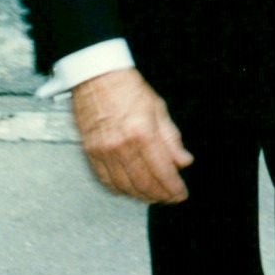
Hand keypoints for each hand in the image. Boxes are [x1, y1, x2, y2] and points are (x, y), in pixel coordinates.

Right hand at [70, 68, 194, 203]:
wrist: (97, 76)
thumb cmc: (127, 88)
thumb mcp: (158, 108)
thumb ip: (171, 139)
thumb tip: (183, 161)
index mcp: (142, 132)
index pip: (162, 171)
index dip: (173, 188)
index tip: (180, 194)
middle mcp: (121, 145)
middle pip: (143, 183)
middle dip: (160, 195)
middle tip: (169, 198)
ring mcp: (103, 151)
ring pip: (124, 186)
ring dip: (141, 196)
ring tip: (153, 195)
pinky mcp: (90, 152)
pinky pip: (105, 181)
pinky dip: (120, 189)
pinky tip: (130, 189)